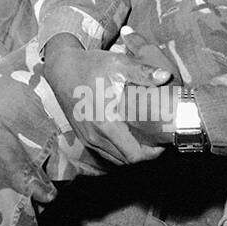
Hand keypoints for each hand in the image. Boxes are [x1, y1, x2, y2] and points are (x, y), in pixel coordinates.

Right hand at [41, 33, 172, 165]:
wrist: (61, 68)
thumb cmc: (89, 66)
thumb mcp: (118, 65)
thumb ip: (143, 72)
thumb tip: (165, 76)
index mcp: (105, 124)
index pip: (134, 155)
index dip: (153, 153)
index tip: (163, 141)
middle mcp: (95, 136)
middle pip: (127, 160)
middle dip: (146, 154)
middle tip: (158, 138)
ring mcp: (87, 138)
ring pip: (116, 159)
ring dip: (132, 153)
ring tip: (145, 138)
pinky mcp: (83, 136)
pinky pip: (106, 152)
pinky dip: (119, 150)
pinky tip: (127, 135)